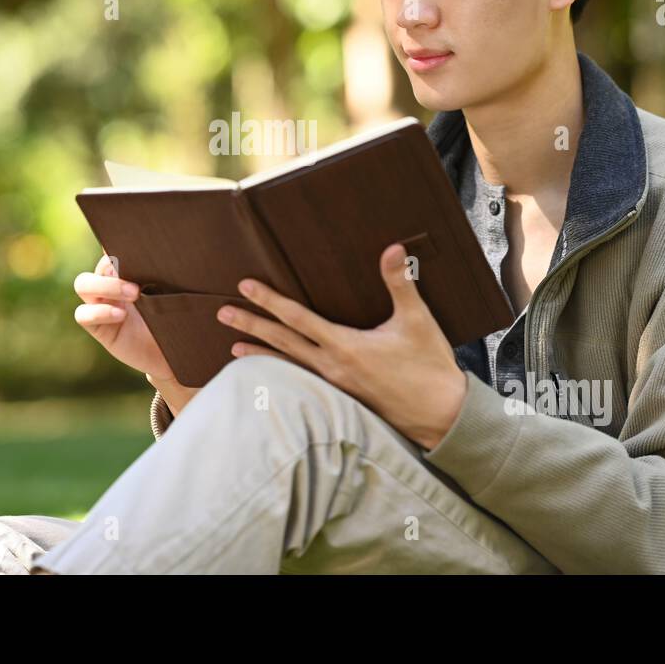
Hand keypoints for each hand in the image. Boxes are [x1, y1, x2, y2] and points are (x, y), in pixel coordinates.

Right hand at [73, 252, 175, 380]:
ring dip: (106, 286)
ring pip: (84, 284)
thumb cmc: (179, 318)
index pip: (114, 247)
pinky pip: (83, 314)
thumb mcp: (177, 294)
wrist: (176, 352)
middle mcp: (111, 283)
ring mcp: (102, 304)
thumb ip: (170, 275)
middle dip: (115, 265)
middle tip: (140, 276)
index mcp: (129, 270)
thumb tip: (178, 251)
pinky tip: (120, 315)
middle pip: (98, 264)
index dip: (117, 242)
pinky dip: (99, 312)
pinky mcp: (99, 327)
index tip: (134, 243)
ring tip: (134, 294)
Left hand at [215, 243, 467, 449]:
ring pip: (289, 365)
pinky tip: (276, 371)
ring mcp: (334, 387)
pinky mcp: (341, 398)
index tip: (245, 287)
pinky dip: (283, 372)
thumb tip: (392, 248)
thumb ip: (400, 283)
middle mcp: (332, 368)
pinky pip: (302, 381)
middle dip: (251, 325)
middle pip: (282, 343)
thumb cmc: (430, 368)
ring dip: (261, 352)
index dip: (270, 301)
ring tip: (234, 347)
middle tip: (222, 313)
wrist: (442, 417)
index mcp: (345, 348)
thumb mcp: (417, 321)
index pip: (298, 319)